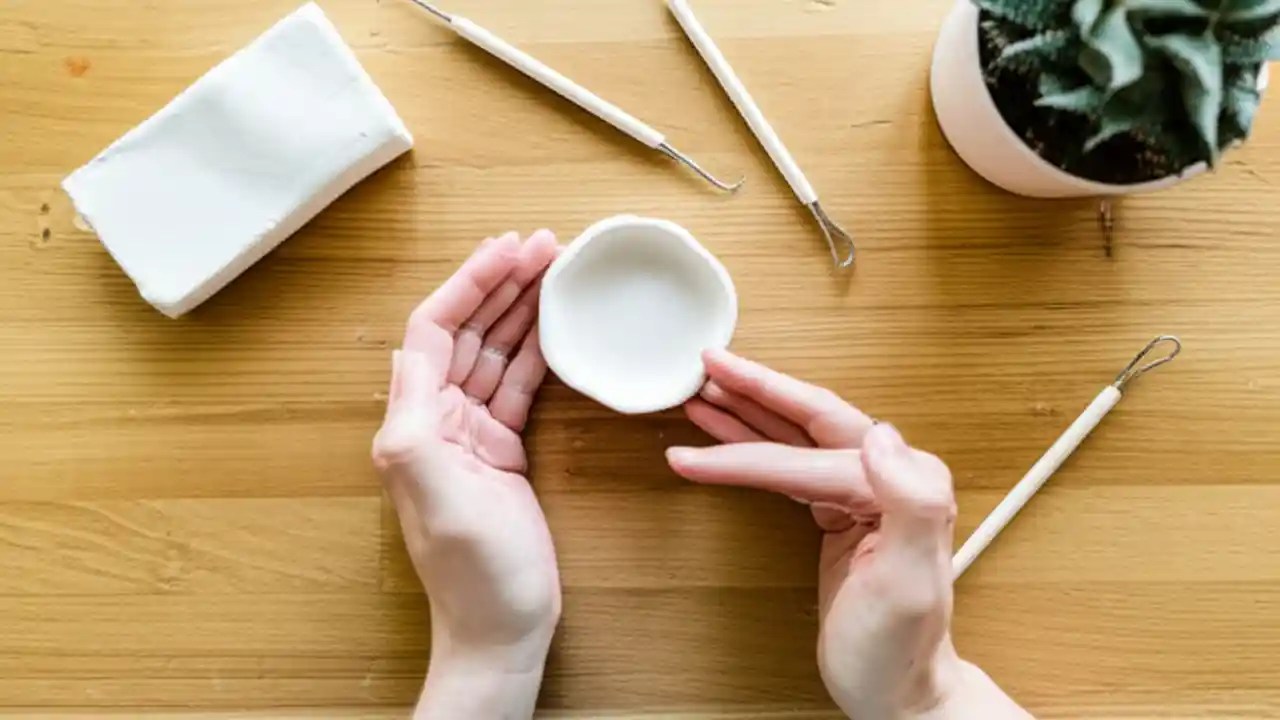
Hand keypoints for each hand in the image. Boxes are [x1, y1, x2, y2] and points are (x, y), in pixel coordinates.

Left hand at [373, 231, 560, 719]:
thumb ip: (417, 431)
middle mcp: (435, 419)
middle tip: (545, 245)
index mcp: (412, 423)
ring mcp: (471, 433)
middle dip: (501, 283)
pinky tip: (558, 325)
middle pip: (467, 331)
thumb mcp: (440, 500)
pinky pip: (518, 384)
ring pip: (496, 352)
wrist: (504, 627)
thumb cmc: (473, 574)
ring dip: (522, 308)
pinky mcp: (502, 449)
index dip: (467, 285)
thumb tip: (406, 360)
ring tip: (556, 268)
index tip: (506, 250)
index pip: (433, 331)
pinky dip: (539, 350)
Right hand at [666, 350, 1031, 719]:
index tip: (691, 452)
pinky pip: (791, 464)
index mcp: (903, 483)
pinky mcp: (840, 512)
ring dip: (748, 409)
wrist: (900, 691)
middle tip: (708, 362)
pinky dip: (754, 445)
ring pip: (796, 434)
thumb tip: (882, 435)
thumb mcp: (910, 584)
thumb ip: (911, 502)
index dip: (743, 452)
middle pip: (810, 416)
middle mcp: (887, 476)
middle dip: (755, 387)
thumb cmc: (898, 648)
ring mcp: (862, 492)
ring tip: (702, 388)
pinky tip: (726, 434)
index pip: (809, 456)